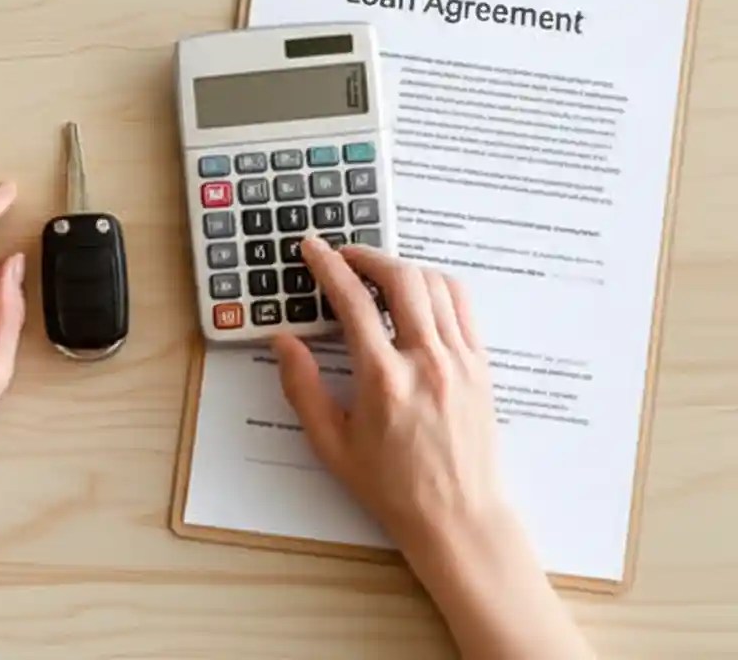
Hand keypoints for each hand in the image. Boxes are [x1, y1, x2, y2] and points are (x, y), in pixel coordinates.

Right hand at [272, 237, 503, 553]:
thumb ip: (303, 388)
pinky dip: (436, 285)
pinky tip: (417, 292)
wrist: (457, 516)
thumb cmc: (394, 487)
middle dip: (368, 256)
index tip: (313, 249)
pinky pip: (462, 305)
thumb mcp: (331, 444)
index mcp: (384, 381)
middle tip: (344, 256)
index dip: (328, 267)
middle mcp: (427, 362)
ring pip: (435, 283)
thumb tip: (284, 342)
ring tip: (377, 272)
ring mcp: (461, 360)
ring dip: (403, 267)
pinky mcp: (481, 365)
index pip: (353, 303)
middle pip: (401, 278)